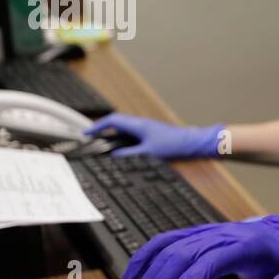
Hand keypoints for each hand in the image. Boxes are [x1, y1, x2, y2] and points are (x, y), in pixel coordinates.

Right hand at [85, 114, 224, 158]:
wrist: (191, 143)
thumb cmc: (173, 145)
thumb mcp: (148, 153)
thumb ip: (129, 155)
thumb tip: (114, 157)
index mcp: (137, 125)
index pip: (112, 121)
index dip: (97, 126)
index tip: (86, 133)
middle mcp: (140, 123)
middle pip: (116, 122)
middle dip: (102, 129)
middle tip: (91, 137)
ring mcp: (146, 127)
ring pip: (124, 128)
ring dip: (112, 133)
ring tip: (102, 143)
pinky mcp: (151, 133)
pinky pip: (131, 133)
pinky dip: (122, 138)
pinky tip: (121, 147)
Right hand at [123, 215, 278, 278]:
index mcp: (244, 245)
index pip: (211, 261)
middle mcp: (220, 236)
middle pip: (182, 256)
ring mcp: (205, 234)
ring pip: (169, 250)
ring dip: (148, 278)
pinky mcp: (195, 236)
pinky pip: (165, 242)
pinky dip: (145, 257)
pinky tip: (131, 277)